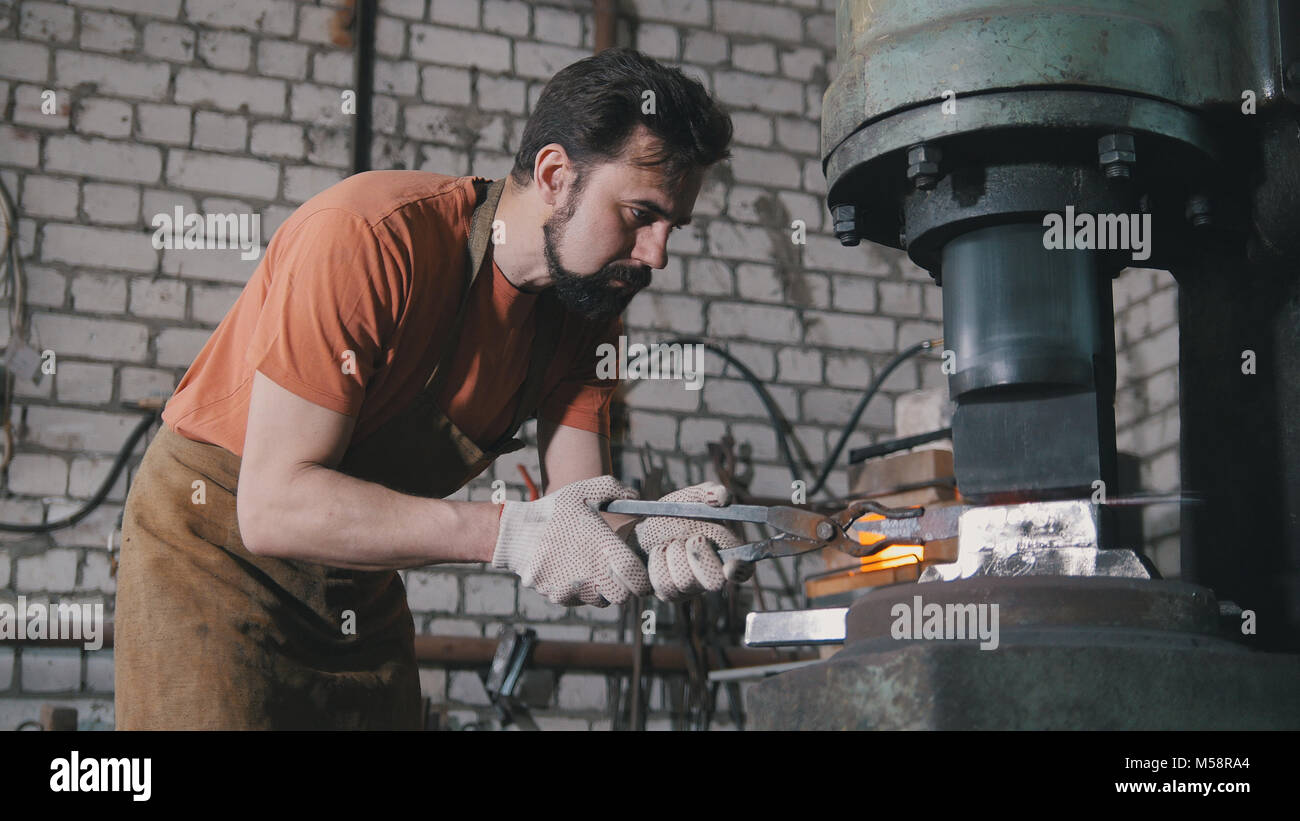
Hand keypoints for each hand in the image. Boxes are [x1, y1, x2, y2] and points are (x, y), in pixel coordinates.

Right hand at [492, 476, 651, 606]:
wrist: (517, 533)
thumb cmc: (555, 511)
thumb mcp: (585, 491)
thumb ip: (616, 490)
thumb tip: (639, 500)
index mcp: (603, 549)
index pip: (637, 580)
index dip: (642, 580)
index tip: (639, 573)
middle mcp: (591, 574)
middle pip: (623, 598)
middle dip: (623, 587)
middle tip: (616, 573)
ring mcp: (573, 589)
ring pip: (600, 600)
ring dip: (600, 589)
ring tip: (587, 566)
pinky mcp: (558, 597)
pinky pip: (578, 600)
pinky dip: (578, 591)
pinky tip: (568, 570)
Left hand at [632, 482, 751, 600]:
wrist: (646, 526)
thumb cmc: (676, 513)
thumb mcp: (691, 497)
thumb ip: (709, 492)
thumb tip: (724, 497)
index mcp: (726, 552)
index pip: (744, 570)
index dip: (741, 570)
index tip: (731, 565)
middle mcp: (712, 574)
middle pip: (715, 582)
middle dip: (701, 558)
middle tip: (691, 539)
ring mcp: (691, 587)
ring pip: (685, 582)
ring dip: (674, 555)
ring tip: (670, 542)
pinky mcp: (669, 593)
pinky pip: (663, 585)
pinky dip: (658, 562)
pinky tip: (660, 552)